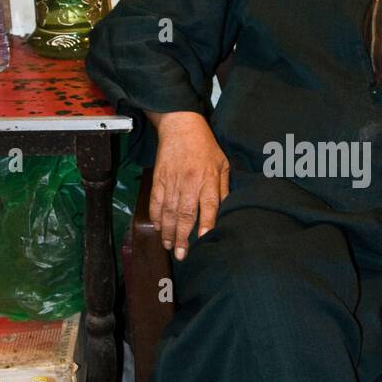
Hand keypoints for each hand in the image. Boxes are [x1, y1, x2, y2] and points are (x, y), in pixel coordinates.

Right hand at [146, 111, 229, 258]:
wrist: (180, 126)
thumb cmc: (205, 147)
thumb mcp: (223, 164)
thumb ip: (223, 189)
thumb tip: (225, 210)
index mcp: (208, 180)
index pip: (209, 207)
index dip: (206, 225)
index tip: (202, 241)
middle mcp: (190, 183)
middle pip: (186, 214)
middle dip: (183, 237)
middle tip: (181, 254)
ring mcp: (172, 181)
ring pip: (169, 212)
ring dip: (168, 231)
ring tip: (169, 246)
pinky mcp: (159, 179)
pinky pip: (156, 201)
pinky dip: (156, 216)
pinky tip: (159, 228)